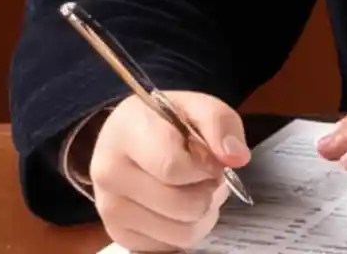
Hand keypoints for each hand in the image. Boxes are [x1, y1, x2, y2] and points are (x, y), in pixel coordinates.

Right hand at [88, 91, 249, 251]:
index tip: (212, 158)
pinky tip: (178, 206)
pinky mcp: (118, 234)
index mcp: (127, 134)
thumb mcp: (198, 106)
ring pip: (182, 233)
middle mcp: (110, 175)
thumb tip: (236, 158)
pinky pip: (170, 247)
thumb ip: (220, 124)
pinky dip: (184, 230)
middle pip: (184, 206)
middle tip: (206, 174)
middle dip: (209, 191)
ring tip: (194, 189)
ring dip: (202, 213)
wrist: (125, 137)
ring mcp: (109, 209)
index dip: (206, 167)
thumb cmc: (166, 120)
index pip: (174, 169)